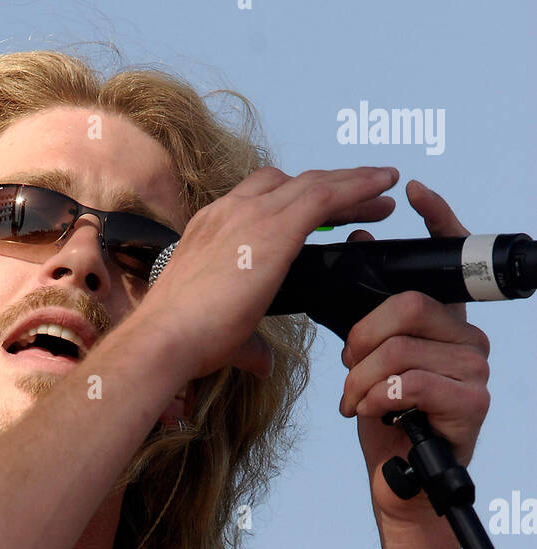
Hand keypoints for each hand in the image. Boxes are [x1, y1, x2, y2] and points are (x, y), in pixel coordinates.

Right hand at [143, 163, 398, 383]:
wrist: (164, 340)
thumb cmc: (181, 343)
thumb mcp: (221, 335)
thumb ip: (249, 345)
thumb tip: (263, 364)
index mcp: (210, 231)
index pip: (259, 200)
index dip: (295, 202)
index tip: (323, 213)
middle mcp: (227, 212)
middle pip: (289, 185)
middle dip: (330, 189)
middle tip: (366, 198)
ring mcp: (248, 215)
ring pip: (313, 184)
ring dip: (352, 184)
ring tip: (385, 188)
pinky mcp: (272, 229)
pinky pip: (325, 196)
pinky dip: (358, 187)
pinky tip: (384, 185)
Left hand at [338, 181, 491, 544]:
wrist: (399, 484)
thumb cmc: (383, 421)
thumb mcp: (366, 357)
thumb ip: (369, 309)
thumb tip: (362, 243)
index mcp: (444, 320)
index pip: (451, 258)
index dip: (438, 220)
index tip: (414, 191)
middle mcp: (467, 337)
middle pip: (411, 305)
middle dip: (363, 336)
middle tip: (348, 368)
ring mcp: (474, 369)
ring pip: (403, 349)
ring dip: (362, 380)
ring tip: (356, 401)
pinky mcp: (472, 402)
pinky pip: (413, 383)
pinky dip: (377, 398)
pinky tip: (370, 413)